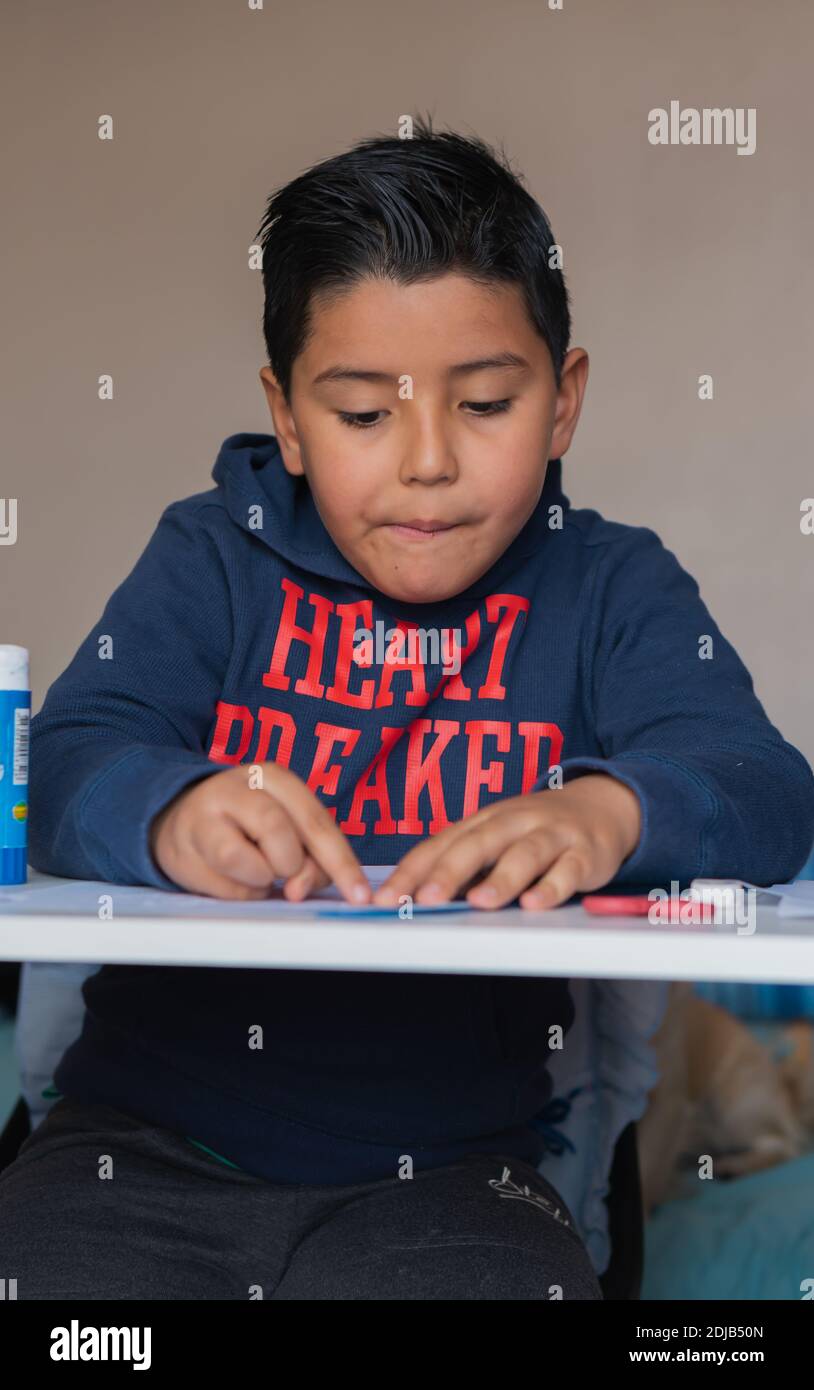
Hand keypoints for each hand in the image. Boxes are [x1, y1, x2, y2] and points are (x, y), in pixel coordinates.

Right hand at [149, 762, 370, 904]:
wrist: (182, 818)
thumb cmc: (249, 827)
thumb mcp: (288, 830)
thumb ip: (311, 858)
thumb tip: (301, 888)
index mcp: (275, 778)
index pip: (316, 821)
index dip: (341, 863)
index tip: (360, 896)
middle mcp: (238, 786)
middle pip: (279, 833)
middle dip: (291, 866)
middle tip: (287, 874)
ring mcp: (205, 814)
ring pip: (248, 861)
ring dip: (263, 879)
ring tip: (258, 872)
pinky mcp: (184, 847)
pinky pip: (225, 885)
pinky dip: (241, 892)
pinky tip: (235, 879)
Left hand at [372, 774, 641, 910]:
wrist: (603, 807)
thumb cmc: (537, 830)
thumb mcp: (497, 838)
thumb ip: (463, 864)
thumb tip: (416, 898)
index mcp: (484, 820)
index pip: (440, 844)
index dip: (412, 871)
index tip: (385, 900)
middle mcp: (515, 822)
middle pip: (478, 844)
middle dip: (449, 871)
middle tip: (426, 898)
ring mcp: (551, 835)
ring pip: (524, 854)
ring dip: (502, 879)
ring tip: (480, 902)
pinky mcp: (585, 853)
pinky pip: (568, 870)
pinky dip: (552, 887)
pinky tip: (536, 904)